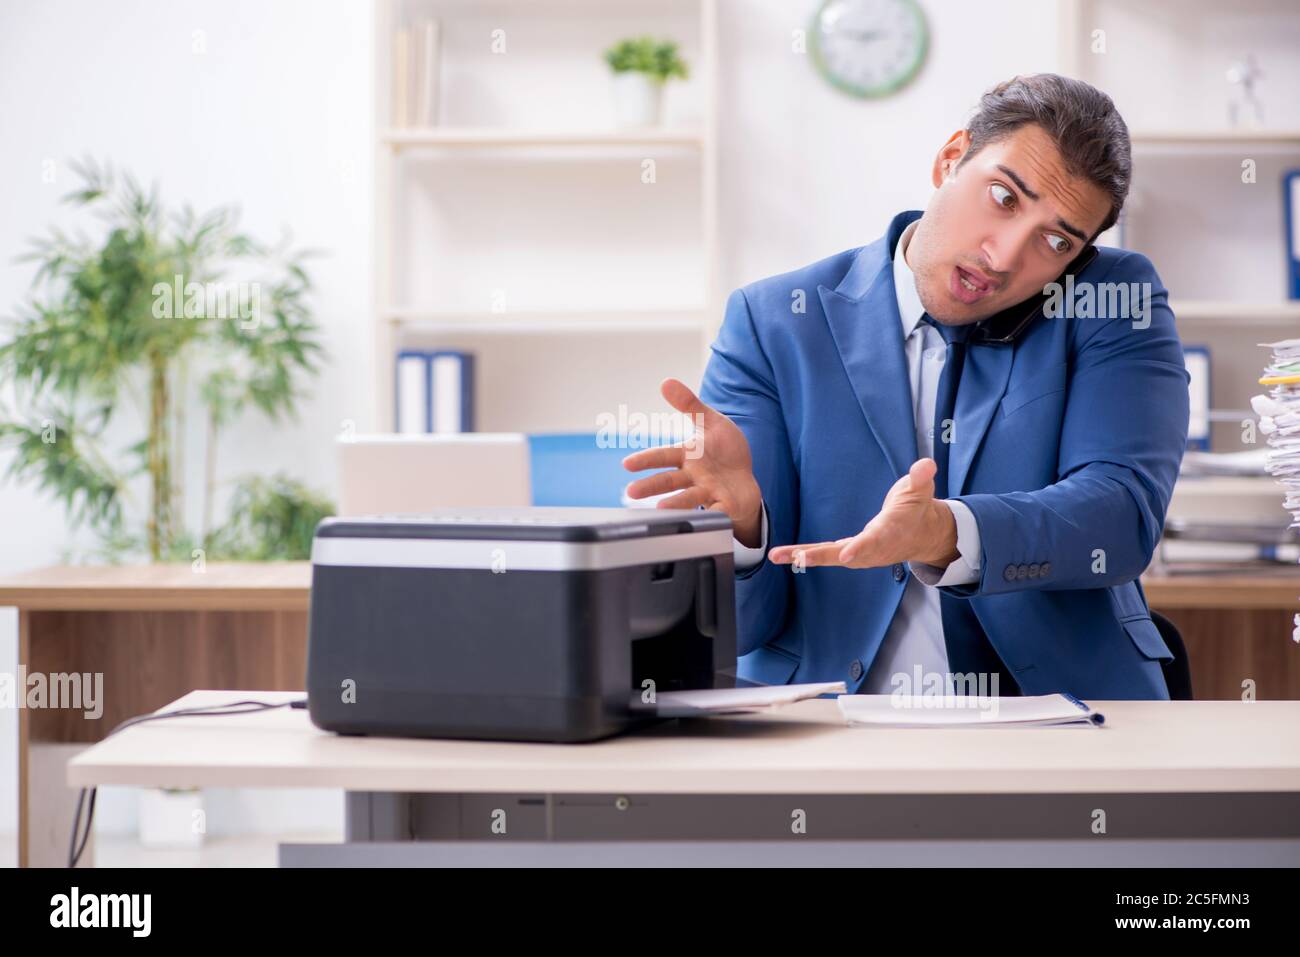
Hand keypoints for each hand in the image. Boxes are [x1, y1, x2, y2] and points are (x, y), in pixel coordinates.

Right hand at [622, 378, 764, 545]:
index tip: (627, 464)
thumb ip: (690, 405)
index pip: (663, 456)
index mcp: (687, 456)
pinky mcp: (724, 506)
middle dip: (650, 486)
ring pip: (689, 499)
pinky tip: (705, 520)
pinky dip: (711, 516)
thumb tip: (666, 382)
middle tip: (631, 492)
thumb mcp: (711, 423)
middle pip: (669, 481)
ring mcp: (708, 492)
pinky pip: (717, 512)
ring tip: (660, 508)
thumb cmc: (724, 452)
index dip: (645, 460)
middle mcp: (693, 476)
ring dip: (675, 503)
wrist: (745, 481)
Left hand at [768, 458, 958, 569]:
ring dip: (804, 557)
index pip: (875, 540)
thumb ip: (921, 478)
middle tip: (799, 558)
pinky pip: (824, 555)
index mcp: (890, 531)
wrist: (921, 535)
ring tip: (778, 555)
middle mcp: (873, 547)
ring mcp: (860, 554)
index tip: (846, 555)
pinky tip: (782, 555)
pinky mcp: (848, 553)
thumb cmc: (917, 509)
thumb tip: (926, 465)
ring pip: (829, 557)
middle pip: (845, 554)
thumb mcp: (921, 490)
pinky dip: (803, 555)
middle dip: (822, 556)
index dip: (861, 548)